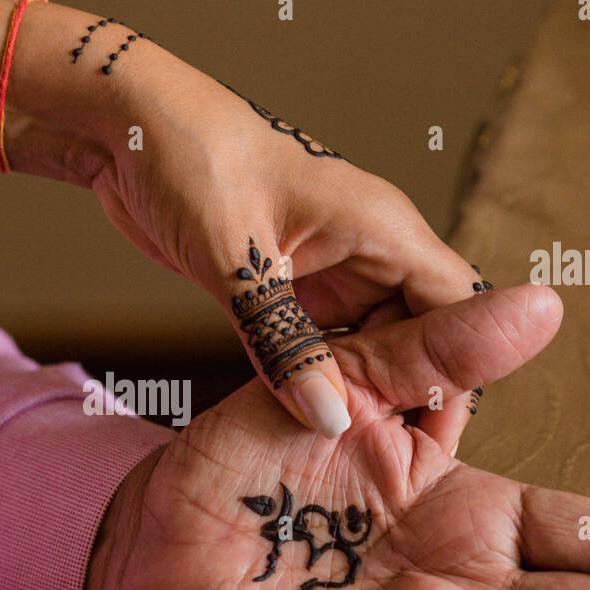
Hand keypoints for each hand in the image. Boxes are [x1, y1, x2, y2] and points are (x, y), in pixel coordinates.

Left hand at [68, 37, 486, 446]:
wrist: (130, 128)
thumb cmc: (191, 162)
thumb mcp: (238, 260)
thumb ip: (285, 342)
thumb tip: (332, 420)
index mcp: (382, 228)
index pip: (459, 305)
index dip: (460, 368)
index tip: (432, 434)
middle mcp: (369, 249)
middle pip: (421, 333)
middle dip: (405, 392)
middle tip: (377, 460)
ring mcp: (330, 268)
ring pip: (371, 344)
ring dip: (358, 389)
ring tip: (341, 453)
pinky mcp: (290, 284)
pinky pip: (323, 342)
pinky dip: (317, 377)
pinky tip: (301, 418)